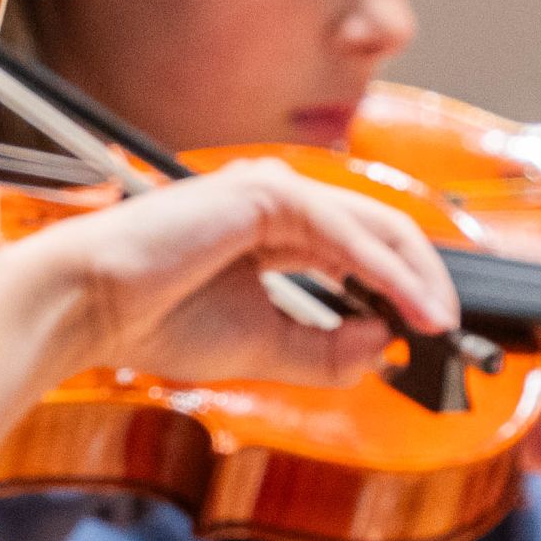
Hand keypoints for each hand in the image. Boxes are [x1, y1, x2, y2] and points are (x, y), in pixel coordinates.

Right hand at [0, 162, 462, 394]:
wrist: (90, 308)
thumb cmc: (156, 319)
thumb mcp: (263, 347)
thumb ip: (325, 350)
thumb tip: (381, 344)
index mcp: (276, 229)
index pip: (364, 251)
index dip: (406, 289)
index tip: (433, 335)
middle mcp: (280, 200)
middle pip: (382, 232)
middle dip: (425, 281)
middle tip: (450, 331)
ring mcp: (272, 190)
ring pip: (372, 227)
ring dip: (414, 279)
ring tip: (438, 324)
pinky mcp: (265, 195)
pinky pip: (342, 234)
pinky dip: (382, 273)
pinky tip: (406, 309)